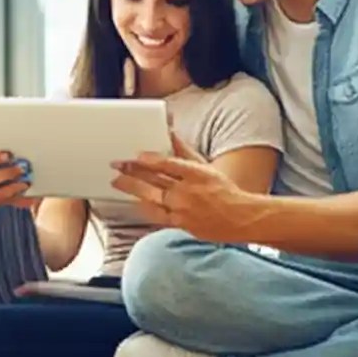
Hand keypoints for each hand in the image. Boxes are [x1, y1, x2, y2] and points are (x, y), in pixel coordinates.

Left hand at [110, 132, 259, 241]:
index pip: (169, 164)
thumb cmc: (223, 190)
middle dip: (132, 171)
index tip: (136, 155)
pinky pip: (157, 216)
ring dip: (132, 188)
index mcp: (197, 174)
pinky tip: (134, 201)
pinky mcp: (181, 224)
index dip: (151, 159)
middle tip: (116, 165)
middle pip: (155, 180)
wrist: (240, 217)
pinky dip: (144, 207)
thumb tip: (170, 132)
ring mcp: (183, 210)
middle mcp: (188, 192)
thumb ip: (185, 150)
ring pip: (152, 197)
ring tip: (117, 181)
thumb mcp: (206, 166)